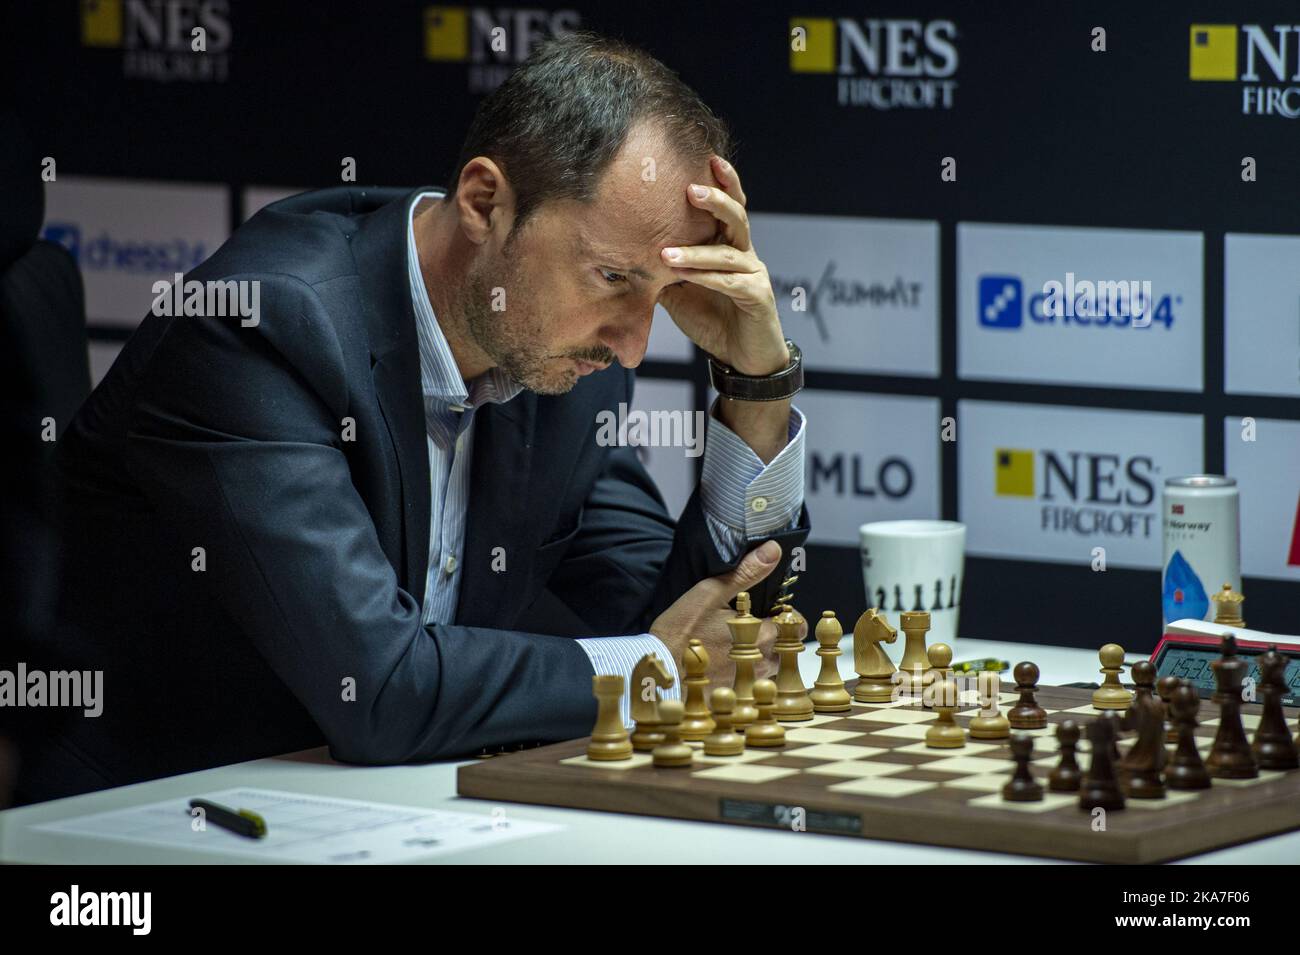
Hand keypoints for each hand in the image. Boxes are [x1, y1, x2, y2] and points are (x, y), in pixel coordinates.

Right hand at [650, 540, 783, 684]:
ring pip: (771, 666)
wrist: (658, 672)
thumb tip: (772, 550)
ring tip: (735, 645)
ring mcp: (750, 683)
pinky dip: (746, 673)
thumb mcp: (709, 594)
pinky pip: (753, 684)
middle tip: (749, 626)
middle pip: (786, 647)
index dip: (787, 615)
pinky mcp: (736, 696)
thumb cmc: (681, 633)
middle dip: (775, 635)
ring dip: (761, 655)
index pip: (797, 625)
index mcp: (762, 636)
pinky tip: (726, 664)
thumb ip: (745, 573)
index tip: (769, 611)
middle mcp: (762, 663)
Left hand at [657, 156, 787, 376]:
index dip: (722, 182)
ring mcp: (755, 274)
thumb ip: (661, 270)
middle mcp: (745, 253)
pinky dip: (708, 278)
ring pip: (729, 253)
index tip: (705, 159)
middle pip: (737, 217)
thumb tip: (624, 254)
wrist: (742, 360)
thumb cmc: (713, 319)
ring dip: (697, 251)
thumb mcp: (679, 291)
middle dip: (716, 200)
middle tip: (691, 189)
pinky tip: (687, 276)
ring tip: (667, 252)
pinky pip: (732, 283)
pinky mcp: (758, 297)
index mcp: (727, 246)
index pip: (727, 207)